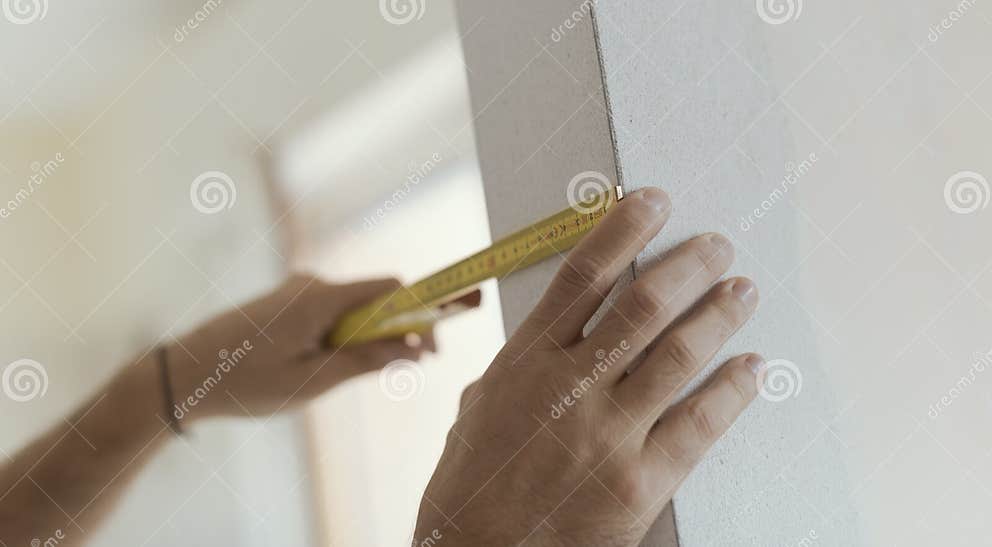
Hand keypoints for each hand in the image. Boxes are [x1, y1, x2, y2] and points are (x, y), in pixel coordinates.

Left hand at [167, 275, 433, 422]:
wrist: (181, 376)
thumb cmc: (245, 382)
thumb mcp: (313, 382)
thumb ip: (367, 362)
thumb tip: (415, 349)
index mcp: (321, 297)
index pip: (391, 288)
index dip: (420, 312)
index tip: (432, 348)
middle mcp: (311, 284)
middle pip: (374, 299)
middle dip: (396, 331)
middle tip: (405, 370)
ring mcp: (295, 291)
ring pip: (351, 310)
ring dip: (365, 339)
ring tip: (350, 377)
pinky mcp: (284, 303)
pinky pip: (329, 314)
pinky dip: (341, 336)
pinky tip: (324, 367)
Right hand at [414, 188, 763, 545]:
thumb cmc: (471, 489)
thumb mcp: (475, 413)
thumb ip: (514, 370)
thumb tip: (542, 341)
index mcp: (524, 362)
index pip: (580, 276)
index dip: (621, 231)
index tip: (653, 202)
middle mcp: (568, 388)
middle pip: (642, 306)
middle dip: (687, 266)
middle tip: (717, 246)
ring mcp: (607, 434)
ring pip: (676, 355)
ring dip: (717, 316)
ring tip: (742, 292)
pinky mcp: (640, 482)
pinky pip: (699, 426)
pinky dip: (731, 392)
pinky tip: (750, 369)